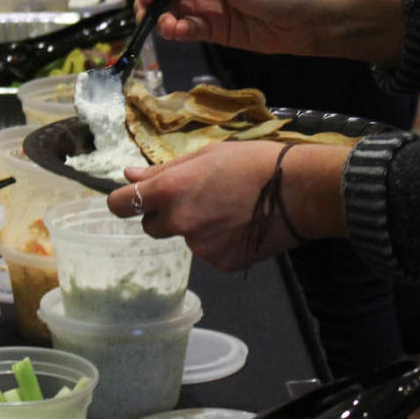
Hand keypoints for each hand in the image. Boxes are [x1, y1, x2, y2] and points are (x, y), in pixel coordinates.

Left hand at [106, 140, 347, 272]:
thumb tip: (129, 176)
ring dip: (196, 227)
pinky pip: (209, 253)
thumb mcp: (206, 155)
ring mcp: (200, 247)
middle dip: (165, 214)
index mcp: (171, 189)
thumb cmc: (253, 162)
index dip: (121, 203)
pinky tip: (241, 226)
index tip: (128, 201)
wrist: (299, 192)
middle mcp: (180, 222)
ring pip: (184, 239)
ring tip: (229, 209)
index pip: (120, 205)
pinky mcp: (220, 263)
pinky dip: (219, 242)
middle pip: (151, 226)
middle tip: (196, 199)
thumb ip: (164, 170)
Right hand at [134, 0, 405, 63]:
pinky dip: (179, 30)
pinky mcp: (220, 29)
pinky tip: (175, 32)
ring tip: (165, 26)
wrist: (318, 19)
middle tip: (147, 13)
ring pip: (178, 10)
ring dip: (166, 17)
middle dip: (155, 0)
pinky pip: (191, 28)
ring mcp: (215, 5)